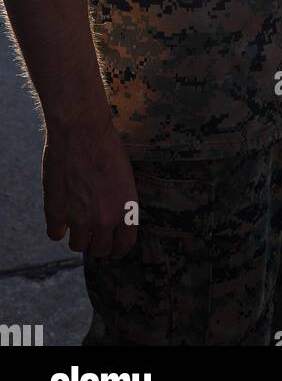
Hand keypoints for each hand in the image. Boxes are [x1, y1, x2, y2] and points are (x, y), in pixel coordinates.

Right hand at [42, 115, 138, 258]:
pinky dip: (57, 226)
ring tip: (77, 219)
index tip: (112, 246)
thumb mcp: (125, 177)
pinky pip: (55, 234)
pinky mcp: (56, 211)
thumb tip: (115, 221)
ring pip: (77, 246)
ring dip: (77, 235)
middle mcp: (104, 219)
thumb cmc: (107, 146)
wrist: (82, 130)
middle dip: (97, 242)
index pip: (124, 245)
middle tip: (92, 232)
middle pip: (100, 250)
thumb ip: (120, 203)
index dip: (117, 248)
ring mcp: (79, 218)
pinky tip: (61, 213)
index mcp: (127, 210)